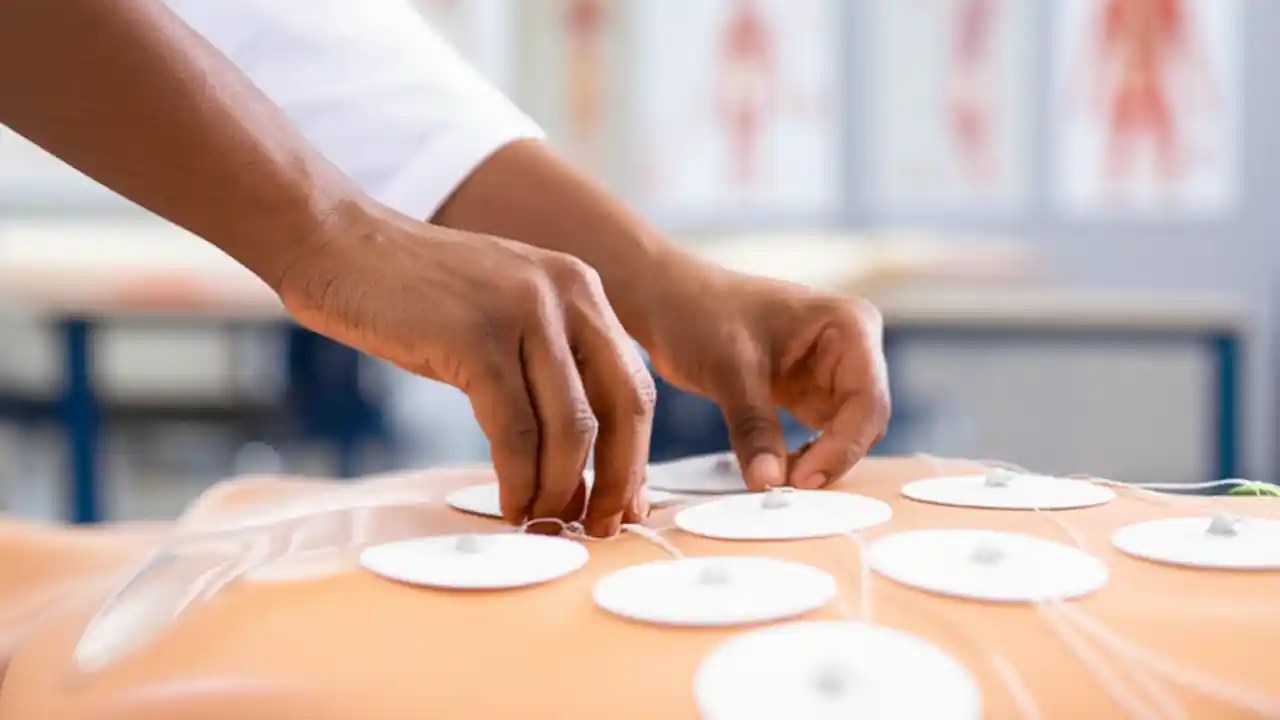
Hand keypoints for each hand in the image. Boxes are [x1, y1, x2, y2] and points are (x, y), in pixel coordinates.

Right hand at [276, 201, 655, 536]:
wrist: (336, 244)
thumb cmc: (413, 295)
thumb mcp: (503, 313)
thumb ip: (547, 364)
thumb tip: (576, 455)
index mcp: (581, 288)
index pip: (633, 385)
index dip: (634, 455)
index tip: (627, 504)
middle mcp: (567, 292)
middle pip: (622, 406)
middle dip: (617, 479)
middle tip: (599, 528)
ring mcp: (524, 311)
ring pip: (570, 427)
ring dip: (560, 489)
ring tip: (543, 522)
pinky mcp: (477, 337)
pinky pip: (515, 430)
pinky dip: (518, 479)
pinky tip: (510, 502)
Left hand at [640, 251, 889, 490]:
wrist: (667, 301)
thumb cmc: (700, 313)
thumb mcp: (728, 369)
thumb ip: (753, 427)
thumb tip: (768, 484)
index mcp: (850, 325)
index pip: (867, 401)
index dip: (842, 446)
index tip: (801, 481)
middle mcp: (852, 347)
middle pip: (864, 422)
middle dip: (832, 458)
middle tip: (787, 491)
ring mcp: (832, 372)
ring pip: (846, 435)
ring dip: (819, 462)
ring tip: (778, 484)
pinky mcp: (809, 393)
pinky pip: (821, 437)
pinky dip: (804, 459)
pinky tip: (775, 472)